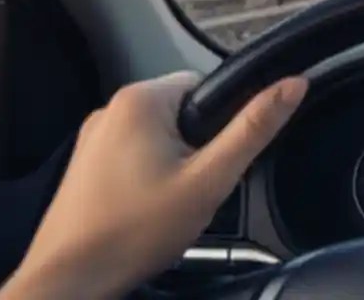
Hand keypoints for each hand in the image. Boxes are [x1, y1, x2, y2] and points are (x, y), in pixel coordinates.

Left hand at [0, 72, 307, 299]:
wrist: (69, 280)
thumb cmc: (136, 231)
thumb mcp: (209, 180)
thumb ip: (253, 130)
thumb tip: (293, 84)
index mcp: (141, 99)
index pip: (205, 85)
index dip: (221, 124)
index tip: (214, 162)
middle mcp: (111, 108)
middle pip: (181, 112)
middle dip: (196, 148)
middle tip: (193, 190)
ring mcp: (93, 137)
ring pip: (158, 137)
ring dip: (173, 164)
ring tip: (168, 205)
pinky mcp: (85, 164)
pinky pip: (133, 155)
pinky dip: (147, 177)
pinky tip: (145, 211)